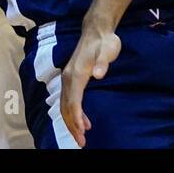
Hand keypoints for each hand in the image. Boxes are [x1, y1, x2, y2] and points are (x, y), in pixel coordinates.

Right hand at [59, 25, 121, 147]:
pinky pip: (68, 101)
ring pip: (64, 106)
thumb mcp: (109, 49)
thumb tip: (100, 74)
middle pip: (66, 107)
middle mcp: (68, 78)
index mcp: (76, 74)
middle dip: (72, 126)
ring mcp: (68, 78)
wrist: (97, 30)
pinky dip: (72, 114)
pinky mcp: (71, 79)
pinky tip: (84, 121)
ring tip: (82, 137)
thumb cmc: (105, 42)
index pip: (73, 101)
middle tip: (82, 142)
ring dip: (71, 122)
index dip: (77, 118)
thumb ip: (104, 62)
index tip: (83, 132)